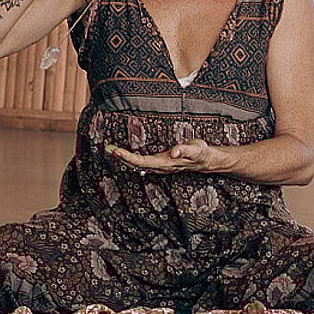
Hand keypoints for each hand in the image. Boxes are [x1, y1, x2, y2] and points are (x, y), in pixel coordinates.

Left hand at [106, 141, 231, 174]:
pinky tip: (126, 155)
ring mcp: (160, 166)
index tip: (116, 150)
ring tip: (112, 150)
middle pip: (135, 164)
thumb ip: (185, 150)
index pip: (142, 161)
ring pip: (137, 164)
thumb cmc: (200, 153)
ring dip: (124, 158)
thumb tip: (174, 151)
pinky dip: (131, 158)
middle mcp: (160, 166)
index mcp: (165, 163)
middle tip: (107, 148)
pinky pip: (142, 162)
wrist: (206, 160)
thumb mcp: (195, 149)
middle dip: (121, 157)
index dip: (128, 157)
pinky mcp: (160, 163)